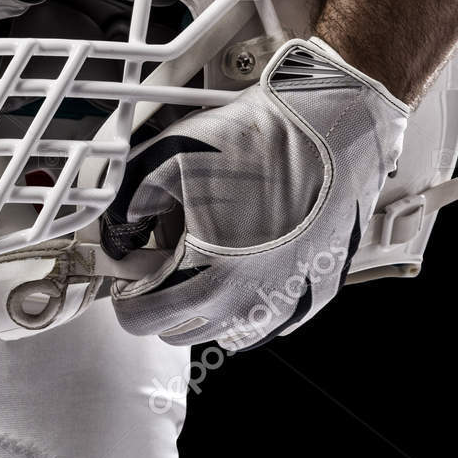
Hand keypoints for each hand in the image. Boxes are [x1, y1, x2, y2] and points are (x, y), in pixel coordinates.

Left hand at [102, 38, 408, 350]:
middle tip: (165, 254)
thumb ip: (133, 200)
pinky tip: (244, 258)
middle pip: (177, 329)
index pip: (141, 318)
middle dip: (161, 296)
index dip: (126, 291)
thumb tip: (122, 227)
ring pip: (221, 330)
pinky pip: (263, 321)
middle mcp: (251, 304)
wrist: (335, 127)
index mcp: (211, 278)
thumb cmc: (265, 140)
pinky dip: (244, 301)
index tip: (129, 270)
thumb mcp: (172, 157)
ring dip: (202, 302)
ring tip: (207, 252)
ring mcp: (286, 305)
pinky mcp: (312, 298)